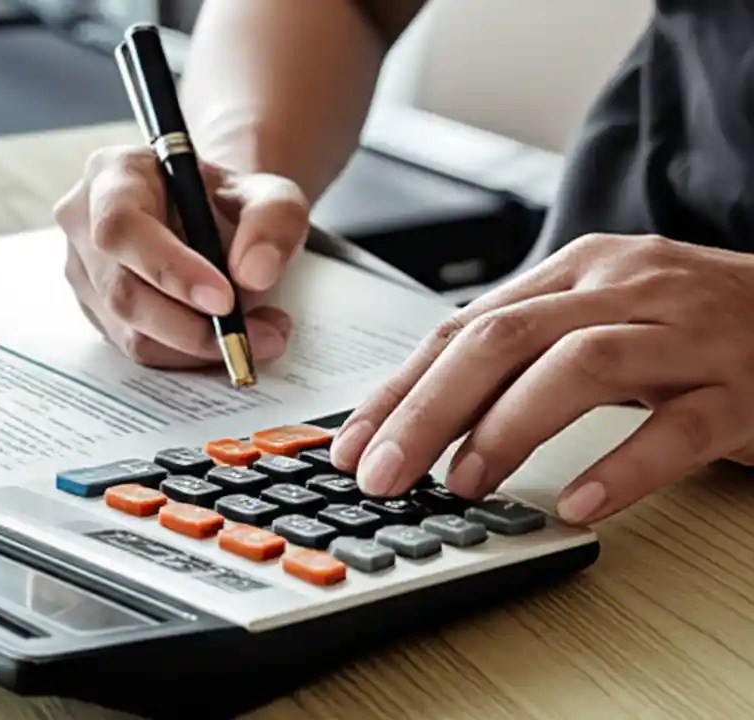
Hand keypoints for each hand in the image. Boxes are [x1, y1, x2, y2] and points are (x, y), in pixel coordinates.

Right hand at [53, 146, 309, 367]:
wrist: (208, 220)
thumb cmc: (226, 202)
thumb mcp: (268, 193)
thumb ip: (273, 220)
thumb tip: (255, 273)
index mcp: (113, 175)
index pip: (122, 226)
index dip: (168, 269)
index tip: (224, 299)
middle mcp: (84, 223)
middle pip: (122, 291)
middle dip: (191, 326)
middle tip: (253, 335)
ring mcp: (84, 273)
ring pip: (131, 332)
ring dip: (198, 346)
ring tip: (258, 334)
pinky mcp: (97, 313)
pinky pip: (139, 348)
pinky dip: (189, 354)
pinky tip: (228, 337)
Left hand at [329, 234, 753, 523]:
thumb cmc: (693, 322)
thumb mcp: (597, 316)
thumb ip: (521, 352)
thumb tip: (421, 410)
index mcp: (575, 271)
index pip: (463, 327)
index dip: (400, 389)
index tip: (351, 444)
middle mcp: (624, 289)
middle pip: (503, 340)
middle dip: (427, 410)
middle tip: (382, 472)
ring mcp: (687, 334)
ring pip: (581, 368)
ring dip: (508, 429)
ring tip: (462, 483)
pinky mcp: (744, 387)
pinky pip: (679, 428)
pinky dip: (622, 467)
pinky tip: (578, 504)